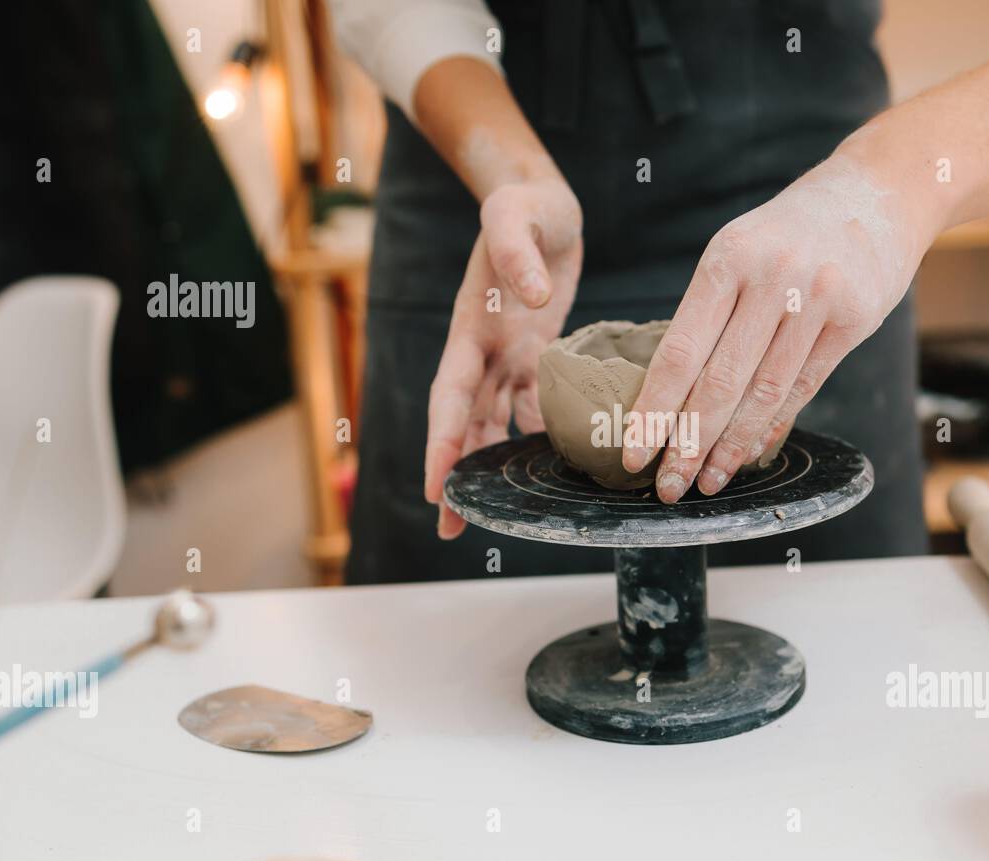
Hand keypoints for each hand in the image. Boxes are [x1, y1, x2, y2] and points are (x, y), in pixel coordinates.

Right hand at [424, 176, 581, 537]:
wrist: (541, 201)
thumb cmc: (524, 205)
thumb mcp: (516, 215)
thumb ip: (518, 250)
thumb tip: (534, 299)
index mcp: (472, 329)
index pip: (451, 397)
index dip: (442, 444)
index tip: (437, 489)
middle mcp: (485, 351)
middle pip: (464, 425)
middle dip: (456, 476)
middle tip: (451, 530)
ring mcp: (509, 356)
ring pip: (495, 423)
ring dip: (492, 468)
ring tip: (495, 515)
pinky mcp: (537, 355)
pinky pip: (535, 405)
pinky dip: (539, 437)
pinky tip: (551, 469)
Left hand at [621, 148, 938, 501]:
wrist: (878, 191)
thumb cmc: (791, 231)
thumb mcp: (738, 248)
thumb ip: (710, 313)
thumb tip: (672, 396)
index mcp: (726, 259)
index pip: (680, 352)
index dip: (653, 410)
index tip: (633, 454)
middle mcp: (770, 278)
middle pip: (718, 381)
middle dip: (687, 443)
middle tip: (667, 486)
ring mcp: (816, 299)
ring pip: (762, 392)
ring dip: (730, 447)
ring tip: (706, 481)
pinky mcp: (854, 320)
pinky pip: (804, 386)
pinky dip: (773, 425)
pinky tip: (749, 453)